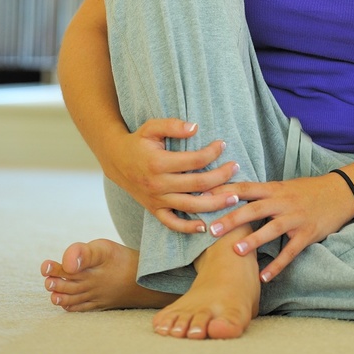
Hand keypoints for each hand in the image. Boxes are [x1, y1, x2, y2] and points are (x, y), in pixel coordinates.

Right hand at [108, 118, 240, 232]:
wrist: (117, 160)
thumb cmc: (138, 141)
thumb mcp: (151, 127)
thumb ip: (172, 125)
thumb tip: (195, 127)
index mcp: (158, 163)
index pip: (194, 160)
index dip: (212, 153)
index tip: (223, 145)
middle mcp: (158, 184)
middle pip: (198, 185)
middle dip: (221, 177)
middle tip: (236, 168)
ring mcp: (156, 200)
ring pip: (190, 206)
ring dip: (214, 203)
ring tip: (233, 198)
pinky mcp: (154, 210)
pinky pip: (172, 223)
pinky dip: (188, 228)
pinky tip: (205, 227)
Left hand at [204, 174, 353, 280]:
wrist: (341, 192)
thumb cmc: (308, 190)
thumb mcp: (285, 186)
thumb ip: (263, 193)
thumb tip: (234, 195)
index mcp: (275, 189)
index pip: (246, 188)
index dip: (226, 191)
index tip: (205, 196)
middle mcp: (283, 201)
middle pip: (254, 208)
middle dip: (232, 218)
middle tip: (212, 229)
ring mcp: (296, 218)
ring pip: (272, 229)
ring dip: (254, 240)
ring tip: (236, 251)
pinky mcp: (308, 233)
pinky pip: (291, 251)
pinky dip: (277, 265)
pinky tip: (264, 277)